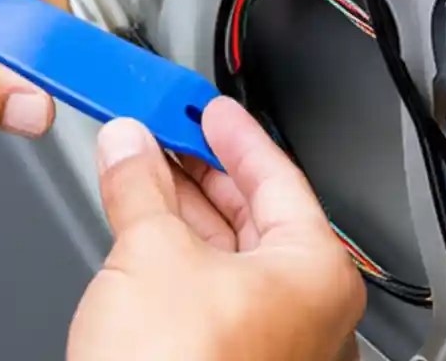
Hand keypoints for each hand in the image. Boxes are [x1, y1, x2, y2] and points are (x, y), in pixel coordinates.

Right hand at [68, 97, 365, 360]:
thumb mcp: (148, 256)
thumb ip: (138, 187)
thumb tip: (128, 148)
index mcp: (317, 273)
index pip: (278, 177)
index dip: (234, 133)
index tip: (209, 109)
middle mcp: (310, 314)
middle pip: (255, 217)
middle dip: (200, 173)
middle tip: (162, 134)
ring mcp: (275, 349)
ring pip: (230, 260)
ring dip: (182, 214)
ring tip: (139, 173)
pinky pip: (212, 297)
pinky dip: (178, 261)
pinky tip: (142, 237)